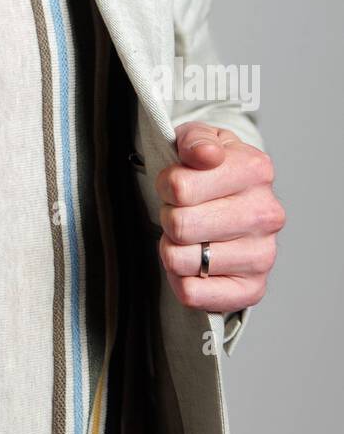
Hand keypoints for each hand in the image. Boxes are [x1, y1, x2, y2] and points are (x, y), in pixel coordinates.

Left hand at [154, 123, 284, 316]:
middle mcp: (266, 214)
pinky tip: (192, 264)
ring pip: (181, 260)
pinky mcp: (252, 289)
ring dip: (171, 248)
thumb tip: (205, 155)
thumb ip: (195, 139)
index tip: (174, 184)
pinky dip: (180, 280)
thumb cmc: (209, 172)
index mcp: (255, 169)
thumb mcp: (198, 140)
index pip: (180, 187)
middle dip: (168, 217)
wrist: (232, 205)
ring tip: (187, 237)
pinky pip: (192, 294)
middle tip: (179, 212)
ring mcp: (263, 255)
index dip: (165, 185)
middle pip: (180, 225)